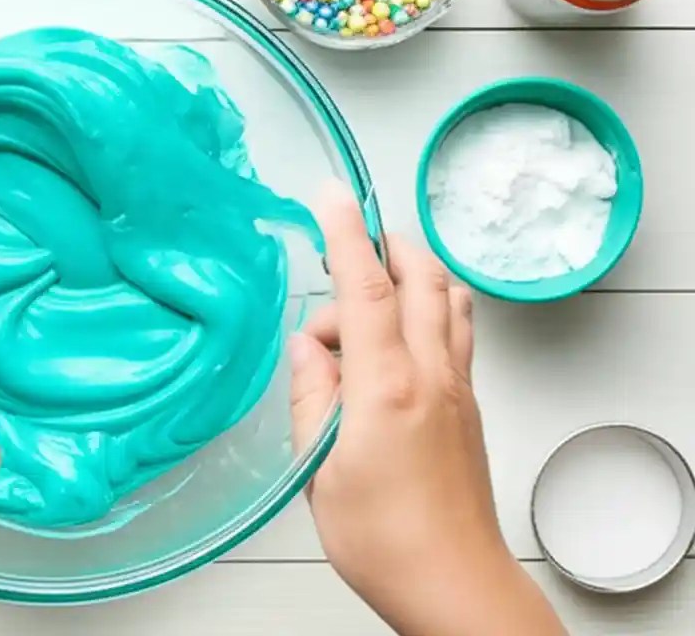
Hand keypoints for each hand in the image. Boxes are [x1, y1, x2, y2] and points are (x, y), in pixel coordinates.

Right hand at [289, 183, 564, 635]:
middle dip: (384, 240)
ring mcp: (457, 387)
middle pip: (420, 276)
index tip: (329, 195)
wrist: (453, 581)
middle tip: (346, 235)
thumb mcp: (318, 468)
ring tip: (372, 280)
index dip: (345, 233)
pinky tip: (402, 329)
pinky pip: (457, 330)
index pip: (365, 287)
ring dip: (413, 269)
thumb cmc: (383, 538)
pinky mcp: (469, 406)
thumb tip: (308, 347)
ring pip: (448, 298)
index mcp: (385, 386)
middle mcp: (430, 375)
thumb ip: (310, 396)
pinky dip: (431, 305)